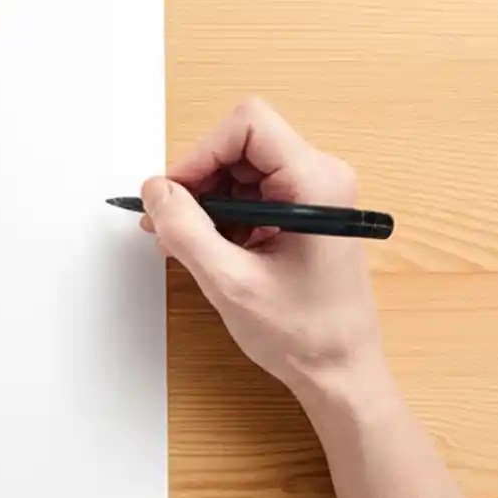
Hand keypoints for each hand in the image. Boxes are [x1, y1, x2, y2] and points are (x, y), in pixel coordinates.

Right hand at [142, 99, 385, 398]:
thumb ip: (187, 230)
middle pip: (241, 145)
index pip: (248, 125)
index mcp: (316, 183)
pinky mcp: (305, 213)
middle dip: (198, 179)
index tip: (174, 193)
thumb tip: (156, 191)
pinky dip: (222, 216)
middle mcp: (321, 178)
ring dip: (207, 201)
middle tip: (168, 223)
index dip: (201, 153)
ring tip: (185, 243)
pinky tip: (209, 250)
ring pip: (242, 169)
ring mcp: (315, 195)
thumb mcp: (230, 282)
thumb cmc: (304, 334)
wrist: (341, 372)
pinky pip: (252, 194)